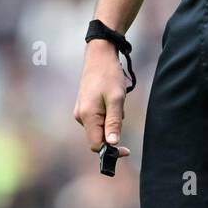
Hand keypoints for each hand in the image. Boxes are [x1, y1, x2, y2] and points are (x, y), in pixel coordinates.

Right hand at [74, 39, 131, 157]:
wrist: (100, 55)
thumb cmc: (109, 75)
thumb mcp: (116, 99)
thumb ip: (114, 122)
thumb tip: (113, 144)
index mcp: (87, 116)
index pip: (97, 145)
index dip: (111, 151)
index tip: (127, 150)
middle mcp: (80, 116)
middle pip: (97, 137)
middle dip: (113, 132)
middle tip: (122, 112)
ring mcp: (81, 111)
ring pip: (99, 127)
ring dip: (112, 121)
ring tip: (117, 100)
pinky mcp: (84, 106)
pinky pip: (98, 118)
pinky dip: (108, 113)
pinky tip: (112, 98)